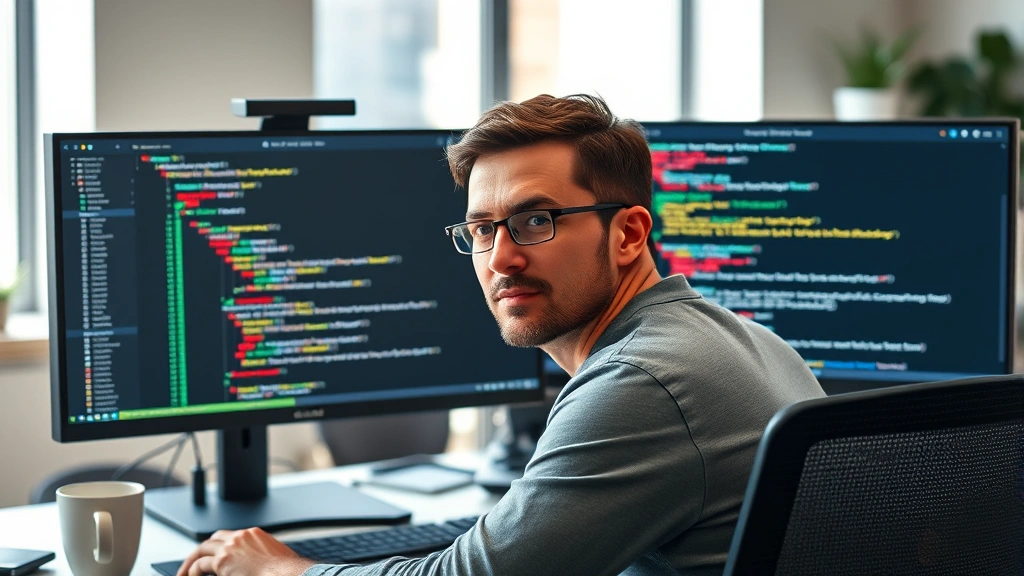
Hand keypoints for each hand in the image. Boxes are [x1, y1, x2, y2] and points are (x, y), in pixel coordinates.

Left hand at [177, 527, 316, 575]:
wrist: (287, 573)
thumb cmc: (286, 571)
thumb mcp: (275, 558)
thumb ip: (261, 557)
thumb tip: (257, 565)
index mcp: (255, 535)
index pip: (231, 537)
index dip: (220, 546)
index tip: (214, 556)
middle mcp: (241, 537)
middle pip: (213, 539)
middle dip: (202, 550)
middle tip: (194, 563)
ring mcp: (231, 547)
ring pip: (202, 549)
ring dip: (192, 562)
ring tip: (185, 573)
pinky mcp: (223, 560)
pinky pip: (200, 565)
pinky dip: (193, 572)